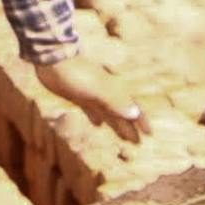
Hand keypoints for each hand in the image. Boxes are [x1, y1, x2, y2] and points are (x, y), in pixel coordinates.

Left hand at [32, 47, 150, 139]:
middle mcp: (105, 94)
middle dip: (130, 128)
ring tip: (124, 138)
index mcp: (113, 92)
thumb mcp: (97, 90)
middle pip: (121, 113)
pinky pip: (92, 109)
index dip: (141, 121)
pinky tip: (98, 125)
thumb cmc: (76, 74)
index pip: (132, 109)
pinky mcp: (78, 96)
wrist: (54, 60)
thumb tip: (134, 113)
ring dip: (117, 124)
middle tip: (138, 144)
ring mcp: (92, 94)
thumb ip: (115, 100)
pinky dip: (97, 117)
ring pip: (108, 113)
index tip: (150, 134)